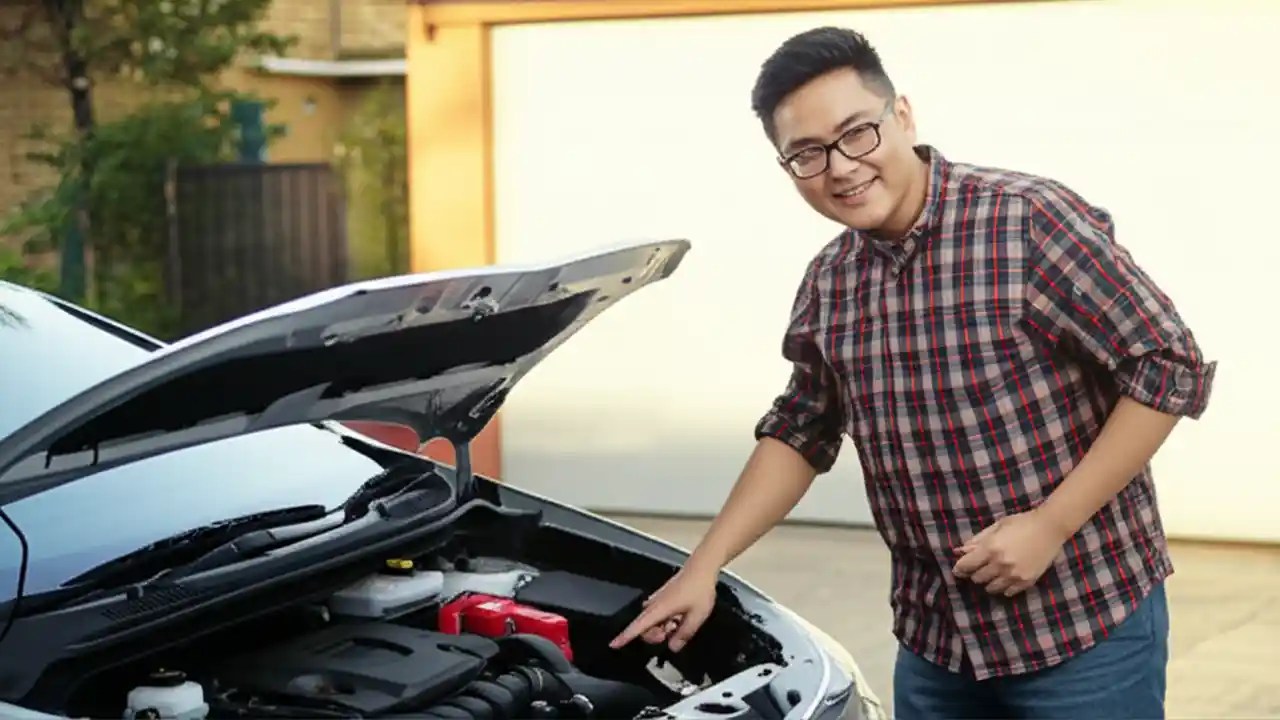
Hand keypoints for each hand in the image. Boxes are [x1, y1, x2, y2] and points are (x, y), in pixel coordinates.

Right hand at [609, 561, 717, 652]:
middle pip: (644, 628)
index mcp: (659, 609)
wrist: (701, 568)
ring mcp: (657, 600)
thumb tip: (673, 647)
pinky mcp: (662, 598)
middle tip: (673, 633)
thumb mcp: (697, 616)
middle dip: (655, 636)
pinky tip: (679, 617)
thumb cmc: (699, 590)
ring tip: (679, 624)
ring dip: (662, 628)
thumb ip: (684, 634)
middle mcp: (654, 605)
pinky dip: (665, 621)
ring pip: (652, 622)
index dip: (625, 637)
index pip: (638, 626)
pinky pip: (658, 615)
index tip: (613, 644)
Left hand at [952, 509, 1066, 596]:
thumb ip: (977, 540)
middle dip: (974, 573)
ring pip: (991, 588)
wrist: (1050, 528)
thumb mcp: (997, 526)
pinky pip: (1008, 592)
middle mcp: (1000, 564)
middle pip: (977, 578)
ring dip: (988, 582)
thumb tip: (959, 551)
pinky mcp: (1027, 582)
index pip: (966, 565)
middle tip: (978, 568)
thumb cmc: (1022, 522)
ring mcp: (1014, 575)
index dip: (959, 568)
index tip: (958, 569)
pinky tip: (1006, 578)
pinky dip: (1003, 587)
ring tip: (992, 573)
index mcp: (991, 548)